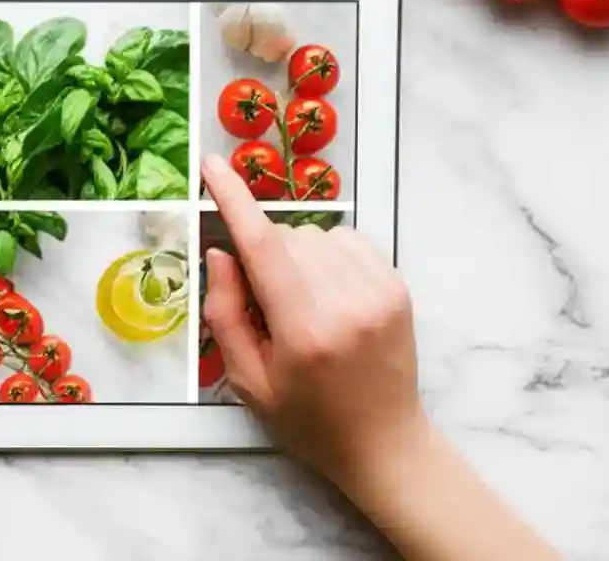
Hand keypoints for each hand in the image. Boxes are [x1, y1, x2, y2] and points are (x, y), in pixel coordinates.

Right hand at [201, 153, 422, 485]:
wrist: (384, 443)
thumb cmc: (308, 419)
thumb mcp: (248, 381)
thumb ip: (225, 314)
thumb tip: (220, 252)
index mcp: (304, 331)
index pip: (263, 246)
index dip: (233, 199)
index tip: (212, 166)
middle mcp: (346, 303)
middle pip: (286, 238)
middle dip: (263, 257)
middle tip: (265, 306)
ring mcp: (378, 291)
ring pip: (315, 235)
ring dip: (295, 256)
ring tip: (299, 304)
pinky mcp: (396, 286)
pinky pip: (346, 241)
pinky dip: (325, 256)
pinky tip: (326, 294)